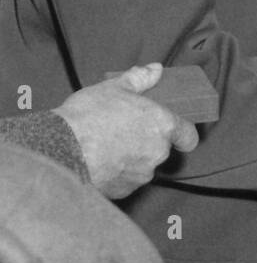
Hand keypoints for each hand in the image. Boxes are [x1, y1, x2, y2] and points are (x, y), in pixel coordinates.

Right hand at [53, 63, 198, 199]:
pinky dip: (116, 173)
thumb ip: (140, 78)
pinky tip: (98, 161)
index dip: (182, 133)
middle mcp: (157, 153)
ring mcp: (140, 175)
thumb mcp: (114, 87)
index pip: (188, 135)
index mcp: (161, 125)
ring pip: (142, 166)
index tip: (174, 131)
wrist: (62, 150)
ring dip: (131, 158)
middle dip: (146, 141)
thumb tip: (155, 70)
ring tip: (106, 145)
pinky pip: (124, 180)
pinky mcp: (122, 192)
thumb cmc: (89, 116)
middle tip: (124, 130)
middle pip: (161, 149)